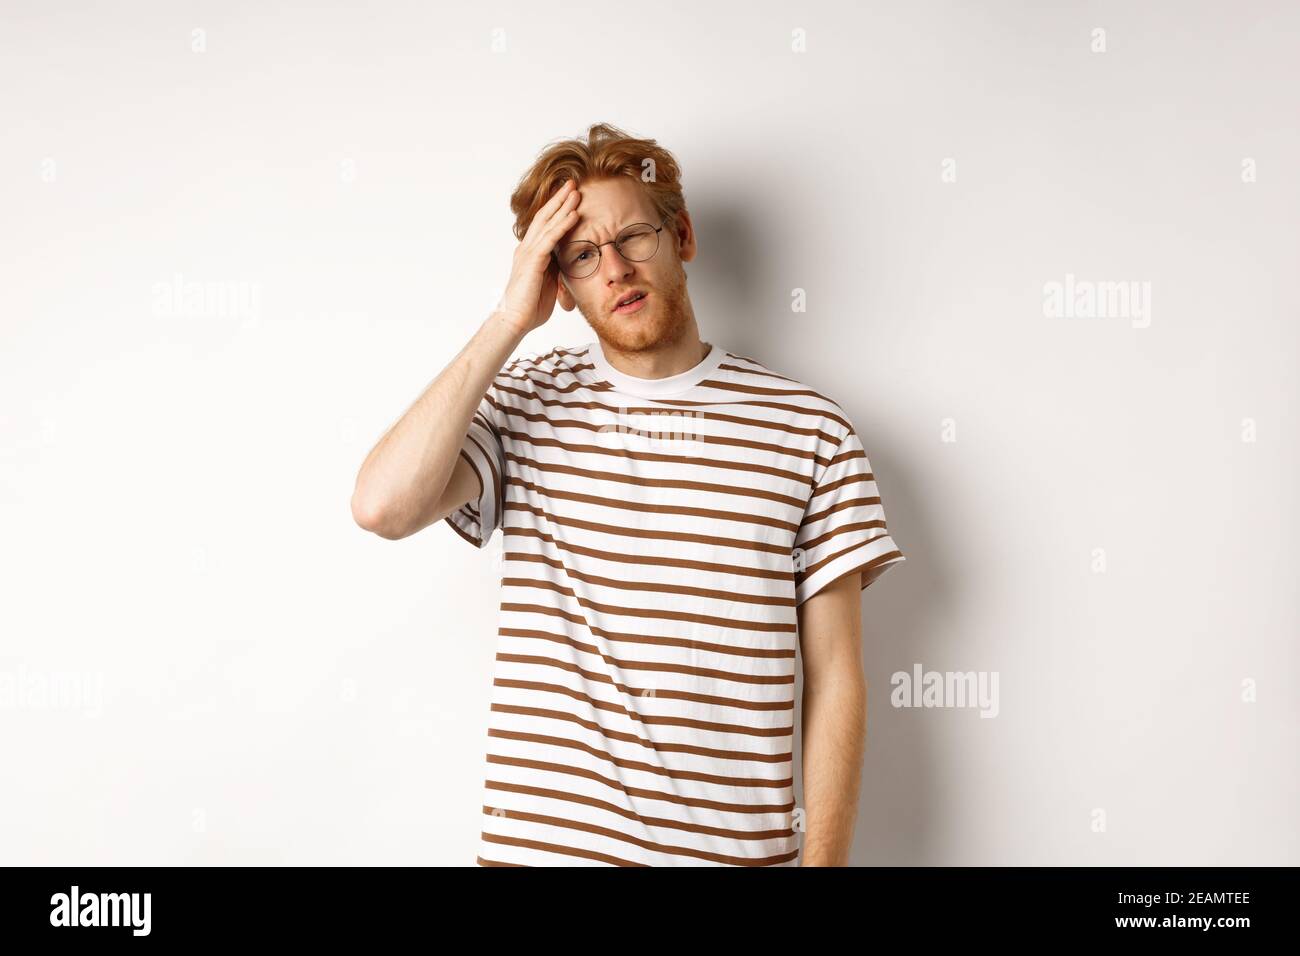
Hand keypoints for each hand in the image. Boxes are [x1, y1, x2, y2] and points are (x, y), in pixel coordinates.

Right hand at [494, 179, 580, 334]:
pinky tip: (573, 215)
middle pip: (544, 216)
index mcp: (530, 253)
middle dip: (559, 199)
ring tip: (575, 191)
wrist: (515, 321)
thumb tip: (570, 262)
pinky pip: (550, 239)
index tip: (570, 195)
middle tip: (573, 182)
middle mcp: (527, 248)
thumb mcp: (550, 283)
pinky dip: (563, 226)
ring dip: (563, 206)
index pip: (544, 224)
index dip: (557, 208)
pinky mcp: (532, 262)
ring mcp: (528, 253)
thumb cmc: (531, 307)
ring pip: (547, 223)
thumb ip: (557, 268)